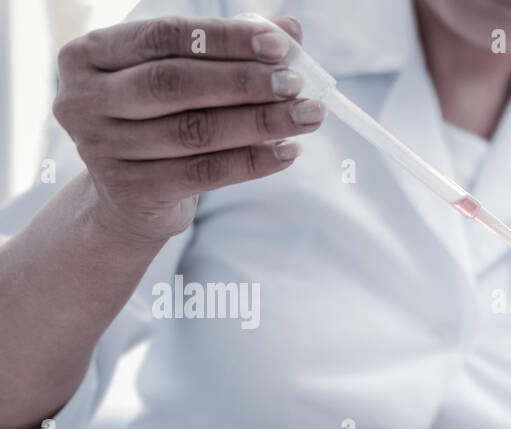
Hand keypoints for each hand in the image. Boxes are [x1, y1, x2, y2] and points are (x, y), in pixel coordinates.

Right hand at [52, 15, 323, 242]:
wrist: (129, 197)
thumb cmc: (160, 120)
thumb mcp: (182, 80)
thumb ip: (227, 51)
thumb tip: (290, 30)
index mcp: (89, 55)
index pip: (164, 36)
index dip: (224, 39)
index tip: (279, 45)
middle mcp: (85, 100)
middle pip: (176, 84)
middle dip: (244, 82)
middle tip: (296, 84)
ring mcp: (102, 149)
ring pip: (195, 131)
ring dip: (260, 122)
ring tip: (306, 116)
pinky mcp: (132, 192)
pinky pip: (204, 174)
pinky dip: (252, 161)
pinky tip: (289, 151)